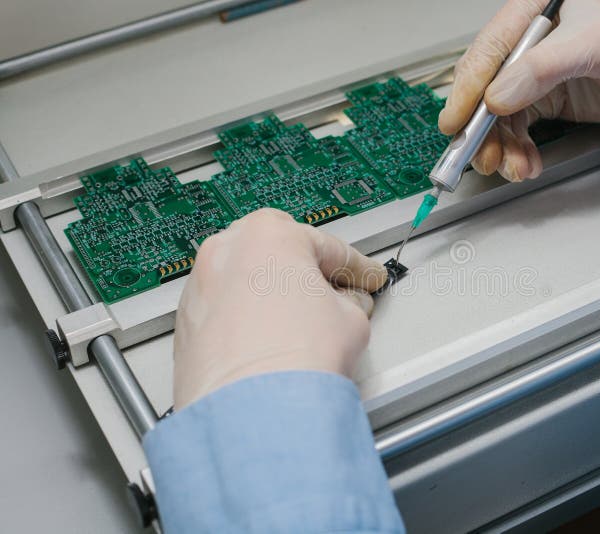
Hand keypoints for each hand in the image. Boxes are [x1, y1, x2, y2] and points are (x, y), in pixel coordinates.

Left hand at [172, 209, 387, 409]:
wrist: (255, 411)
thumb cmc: (293, 361)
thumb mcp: (352, 319)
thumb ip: (350, 301)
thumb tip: (345, 307)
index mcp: (269, 234)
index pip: (328, 248)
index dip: (357, 268)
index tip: (366, 279)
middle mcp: (225, 252)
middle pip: (279, 254)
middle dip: (308, 274)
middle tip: (336, 297)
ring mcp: (200, 287)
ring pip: (247, 281)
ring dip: (274, 297)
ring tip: (300, 328)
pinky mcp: (186, 324)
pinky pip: (225, 311)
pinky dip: (247, 321)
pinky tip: (270, 345)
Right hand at [439, 0, 599, 181]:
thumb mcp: (595, 45)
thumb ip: (543, 67)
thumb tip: (498, 96)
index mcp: (531, 11)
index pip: (487, 51)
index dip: (468, 89)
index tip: (457, 122)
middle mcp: (525, 43)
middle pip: (484, 87)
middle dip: (481, 127)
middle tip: (480, 155)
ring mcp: (532, 74)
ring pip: (497, 115)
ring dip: (500, 146)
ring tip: (512, 166)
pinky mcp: (542, 99)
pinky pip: (517, 129)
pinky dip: (517, 151)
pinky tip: (524, 163)